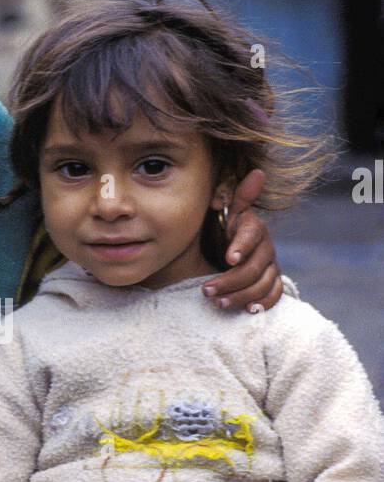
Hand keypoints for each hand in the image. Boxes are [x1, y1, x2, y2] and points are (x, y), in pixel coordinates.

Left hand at [202, 168, 282, 311]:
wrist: (217, 250)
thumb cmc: (217, 230)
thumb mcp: (221, 212)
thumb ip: (236, 196)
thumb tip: (258, 172)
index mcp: (252, 226)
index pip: (253, 234)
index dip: (242, 246)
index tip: (228, 258)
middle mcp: (266, 246)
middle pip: (256, 266)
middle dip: (230, 280)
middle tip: (206, 290)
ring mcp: (270, 266)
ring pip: (263, 283)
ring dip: (241, 295)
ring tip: (218, 302)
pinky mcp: (271, 282)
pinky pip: (275, 294)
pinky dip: (263, 303)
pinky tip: (248, 310)